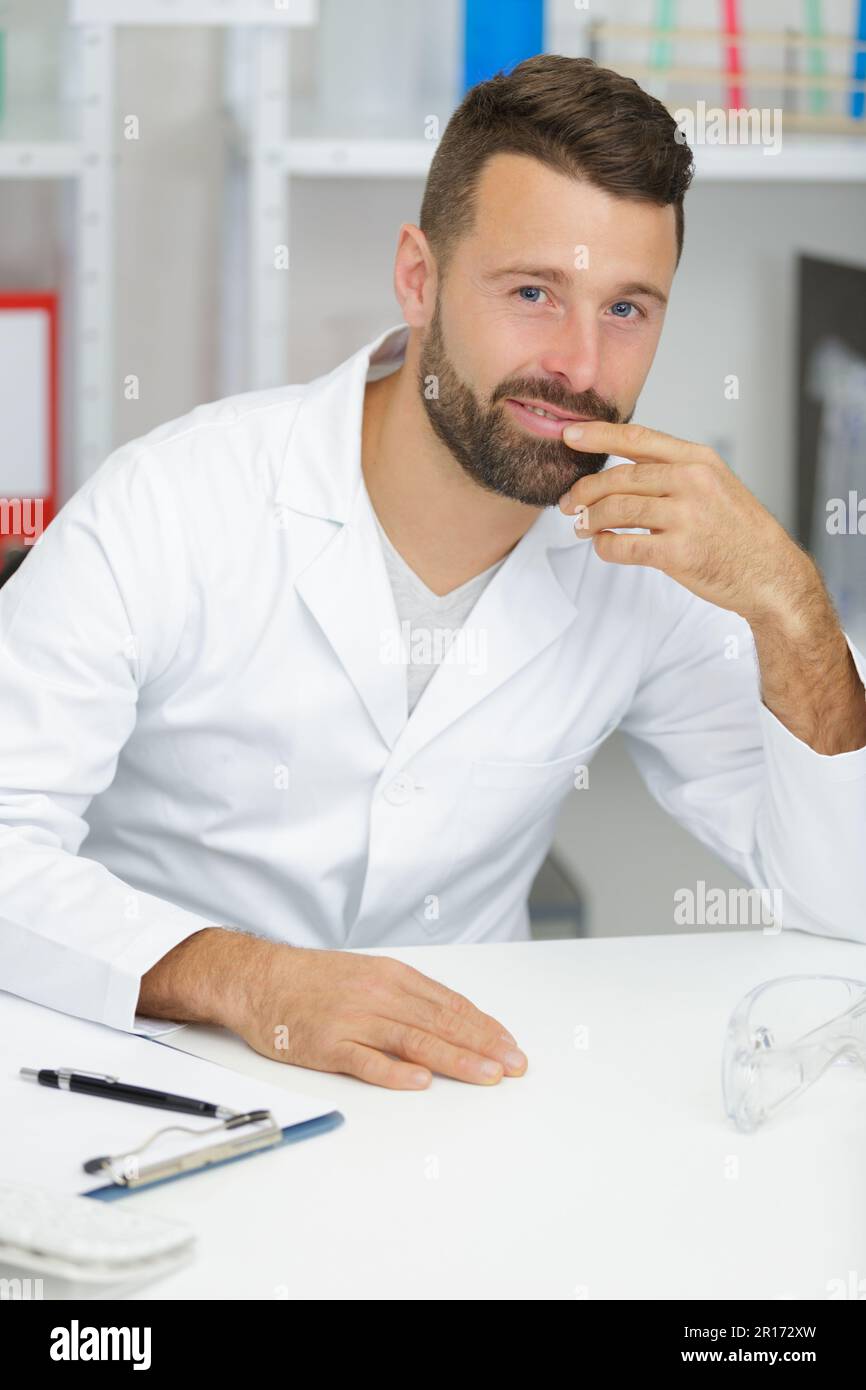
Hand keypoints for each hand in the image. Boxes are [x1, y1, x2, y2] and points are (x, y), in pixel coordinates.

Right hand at [232, 944, 527, 1089]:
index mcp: (392, 976)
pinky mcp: (326, 1045)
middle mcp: (377, 995)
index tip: (510, 1044)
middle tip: (514, 1065)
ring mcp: (352, 1020)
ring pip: (413, 1041)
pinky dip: (394, 1071)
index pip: (449, 1004)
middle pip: (440, 1022)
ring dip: (455, 1060)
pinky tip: (420, 1080)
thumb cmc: (313, 980)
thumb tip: (450, 1019)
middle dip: (483, 1046)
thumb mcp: (367, 974)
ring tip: (487, 1074)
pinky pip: (366, 1061)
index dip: (484, 1026)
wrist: (258, 978)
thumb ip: (406, 996)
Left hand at [558, 422, 815, 625]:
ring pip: (616, 510)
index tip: (569, 435)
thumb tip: (620, 470)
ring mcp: (686, 517)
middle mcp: (692, 482)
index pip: (638, 439)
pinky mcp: (678, 553)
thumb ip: (673, 472)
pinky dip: (605, 547)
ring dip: (590, 519)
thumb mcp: (715, 484)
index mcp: (699, 460)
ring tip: (581, 526)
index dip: (598, 435)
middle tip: (568, 502)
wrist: (771, 573)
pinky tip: (603, 546)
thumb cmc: (738, 531)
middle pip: (619, 477)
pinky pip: (623, 546)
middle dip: (585, 490)